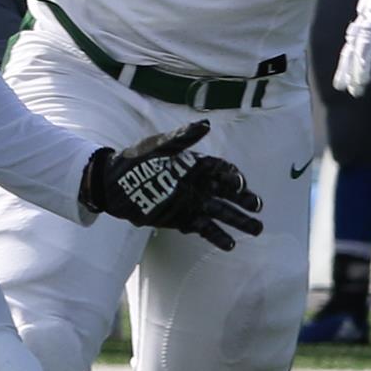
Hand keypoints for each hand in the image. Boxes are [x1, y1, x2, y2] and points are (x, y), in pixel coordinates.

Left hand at [79, 121, 264, 249]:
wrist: (112, 185)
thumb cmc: (136, 160)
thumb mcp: (158, 146)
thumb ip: (182, 138)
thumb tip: (206, 125)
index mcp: (197, 165)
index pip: (223, 170)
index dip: (233, 177)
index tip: (238, 184)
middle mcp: (200, 185)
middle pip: (229, 193)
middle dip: (245, 200)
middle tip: (258, 208)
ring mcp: (193, 203)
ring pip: (223, 212)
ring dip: (240, 221)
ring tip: (257, 229)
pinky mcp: (184, 220)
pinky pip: (205, 229)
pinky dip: (218, 237)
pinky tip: (231, 245)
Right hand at [333, 0, 370, 95]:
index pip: (367, 37)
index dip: (363, 60)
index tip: (362, 80)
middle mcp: (369, 6)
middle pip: (355, 41)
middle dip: (352, 66)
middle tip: (353, 91)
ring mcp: (370, 10)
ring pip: (354, 40)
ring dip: (348, 62)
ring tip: (342, 86)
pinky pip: (360, 37)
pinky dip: (353, 53)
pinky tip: (349, 68)